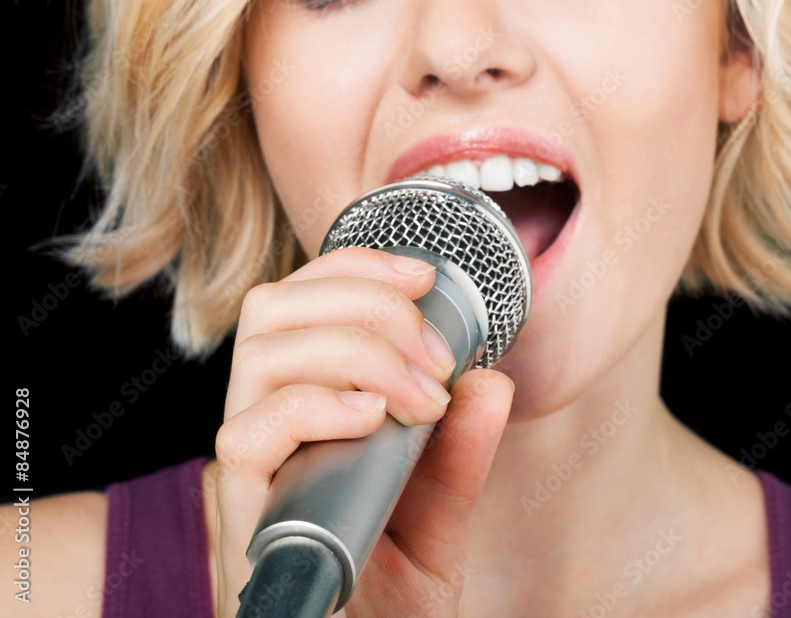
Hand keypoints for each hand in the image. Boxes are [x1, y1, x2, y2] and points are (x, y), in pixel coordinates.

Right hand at [213, 247, 513, 616]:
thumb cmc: (381, 596)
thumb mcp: (436, 519)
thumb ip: (459, 454)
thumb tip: (490, 383)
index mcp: (301, 408)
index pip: (299, 299)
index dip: (354, 267)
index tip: (422, 275)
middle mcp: (264, 422)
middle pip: (273, 306)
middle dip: (366, 302)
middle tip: (434, 355)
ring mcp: (248, 462)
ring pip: (264, 352)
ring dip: (358, 350)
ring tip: (419, 397)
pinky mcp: (239, 507)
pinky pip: (252, 429)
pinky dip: (318, 405)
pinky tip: (371, 420)